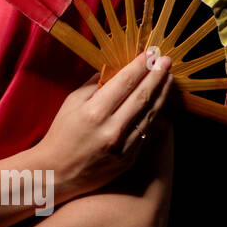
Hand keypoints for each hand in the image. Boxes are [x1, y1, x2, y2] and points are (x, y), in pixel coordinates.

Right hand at [35, 48, 175, 202]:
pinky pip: (147, 132)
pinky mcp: (129, 158)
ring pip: (150, 114)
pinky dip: (156, 116)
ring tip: (168, 79)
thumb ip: (94, 86)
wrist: (58, 171)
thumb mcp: (70, 103)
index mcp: (94, 111)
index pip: (124, 82)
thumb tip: (114, 71)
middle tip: (166, 61)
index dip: (140, 66)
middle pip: (142, 96)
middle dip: (157, 76)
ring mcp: (123, 145)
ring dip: (161, 94)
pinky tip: (161, 104)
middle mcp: (112, 128)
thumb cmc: (61, 134)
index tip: (150, 54)